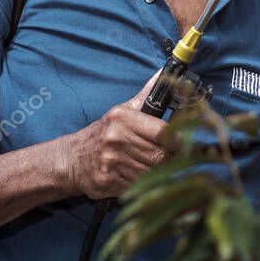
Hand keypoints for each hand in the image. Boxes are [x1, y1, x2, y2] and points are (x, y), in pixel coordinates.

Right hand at [58, 70, 181, 199]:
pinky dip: (145, 185)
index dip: (179, 140)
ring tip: (158, 169)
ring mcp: (112, 162)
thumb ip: (146, 95)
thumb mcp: (122, 111)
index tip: (187, 145)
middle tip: (176, 160)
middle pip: (160, 155)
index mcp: (122, 119)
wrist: (71, 159)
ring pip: (152, 173)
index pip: (161, 132)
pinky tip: (142, 178)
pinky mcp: (109, 182)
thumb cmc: (102, 134)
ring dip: (159, 174)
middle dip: (172, 159)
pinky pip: (139, 186)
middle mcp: (116, 139)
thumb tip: (163, 74)